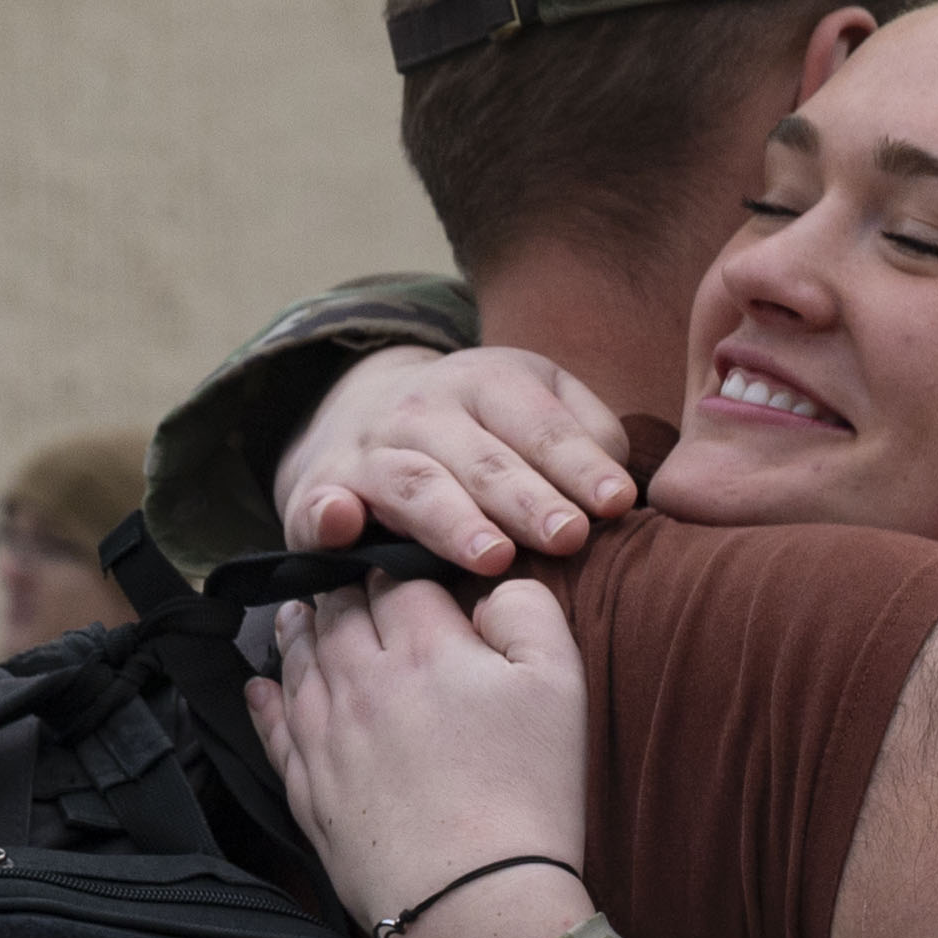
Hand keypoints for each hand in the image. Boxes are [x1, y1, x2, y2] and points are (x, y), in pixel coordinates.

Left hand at [247, 576, 590, 937]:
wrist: (472, 899)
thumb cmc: (527, 793)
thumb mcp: (559, 685)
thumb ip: (527, 612)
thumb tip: (491, 586)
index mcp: (425, 647)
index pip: (398, 581)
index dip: (399, 566)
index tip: (400, 566)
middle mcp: (363, 681)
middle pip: (339, 615)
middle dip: (342, 589)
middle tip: (340, 579)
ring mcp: (327, 737)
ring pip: (301, 663)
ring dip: (299, 630)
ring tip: (298, 613)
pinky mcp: (310, 790)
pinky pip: (275, 731)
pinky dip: (266, 701)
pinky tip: (262, 687)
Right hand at [277, 346, 633, 571]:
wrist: (361, 414)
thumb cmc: (479, 429)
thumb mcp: (538, 405)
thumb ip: (588, 437)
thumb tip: (616, 491)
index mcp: (487, 380)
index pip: (540, 425)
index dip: (578, 464)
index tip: (615, 503)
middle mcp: (425, 409)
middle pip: (484, 459)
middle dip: (526, 499)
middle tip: (566, 537)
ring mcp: (371, 450)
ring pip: (416, 486)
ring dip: (452, 520)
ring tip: (492, 557)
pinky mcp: (323, 491)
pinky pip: (321, 506)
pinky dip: (327, 514)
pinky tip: (342, 522)